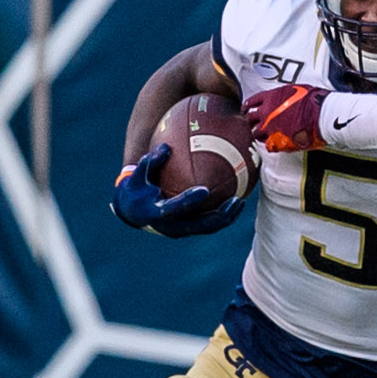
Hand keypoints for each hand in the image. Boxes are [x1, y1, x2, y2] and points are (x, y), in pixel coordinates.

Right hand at [111, 144, 245, 237]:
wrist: (135, 212)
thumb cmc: (138, 188)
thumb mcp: (137, 174)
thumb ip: (150, 161)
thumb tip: (166, 147)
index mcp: (156, 214)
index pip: (174, 209)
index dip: (188, 201)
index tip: (204, 190)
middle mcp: (171, 227)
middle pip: (199, 225)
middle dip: (219, 216)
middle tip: (236, 200)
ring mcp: (183, 230)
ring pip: (208, 228)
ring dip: (227, 218)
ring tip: (241, 202)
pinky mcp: (190, 229)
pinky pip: (210, 224)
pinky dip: (224, 215)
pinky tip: (237, 200)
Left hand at [244, 83, 329, 152]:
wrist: (322, 115)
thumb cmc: (314, 101)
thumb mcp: (296, 90)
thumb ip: (284, 96)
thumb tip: (283, 98)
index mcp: (270, 97)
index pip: (252, 101)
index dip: (248, 106)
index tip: (247, 109)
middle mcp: (266, 113)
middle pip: (250, 118)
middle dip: (251, 121)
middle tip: (254, 124)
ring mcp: (271, 128)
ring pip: (256, 133)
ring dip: (259, 134)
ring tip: (264, 135)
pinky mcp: (278, 142)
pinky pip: (268, 146)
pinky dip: (271, 145)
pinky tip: (276, 144)